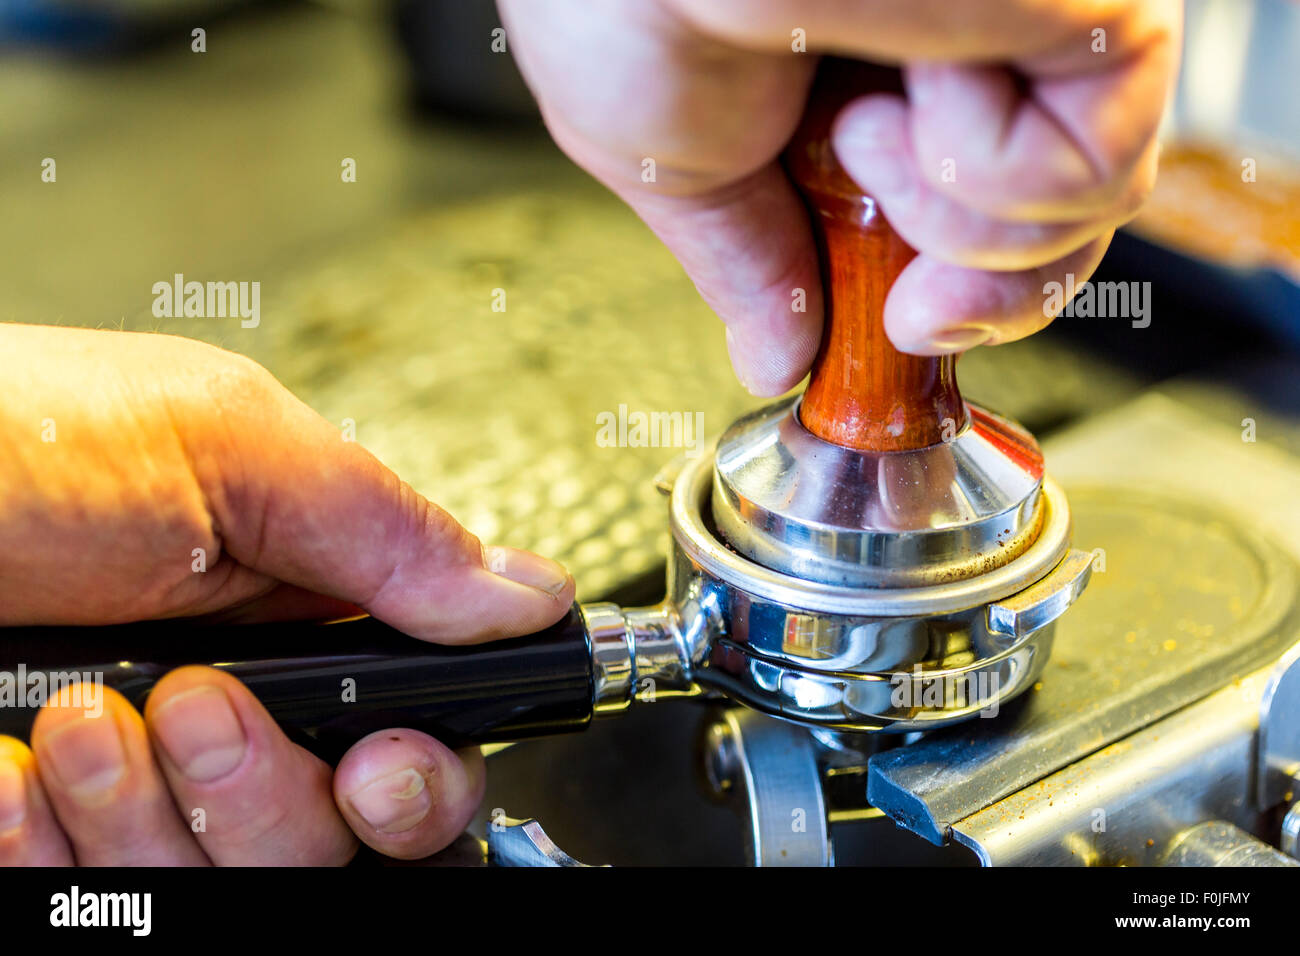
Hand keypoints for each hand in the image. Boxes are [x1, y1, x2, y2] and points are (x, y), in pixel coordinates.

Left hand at [0, 324, 574, 863]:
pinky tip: (4, 774)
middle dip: (268, 793)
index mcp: (304, 605)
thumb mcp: (223, 446)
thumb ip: (390, 528)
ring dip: (144, 808)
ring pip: (228, 878)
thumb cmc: (7, 436)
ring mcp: (138, 785)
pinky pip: (103, 900)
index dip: (417, 775)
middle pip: (335, 833)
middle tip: (195, 702)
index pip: (418, 730)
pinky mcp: (57, 842)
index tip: (381, 771)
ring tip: (70, 713)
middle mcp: (236, 705)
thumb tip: (527, 594)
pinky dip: (46, 848)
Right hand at [500, 0, 1180, 393]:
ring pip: (1093, 202)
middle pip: (1064, 216)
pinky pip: (1099, 169)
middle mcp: (970, 38)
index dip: (960, 290)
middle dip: (992, 301)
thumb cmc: (618, 0)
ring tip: (864, 133)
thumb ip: (754, 267)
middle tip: (914, 318)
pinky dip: (994, 177)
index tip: (905, 330)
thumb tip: (775, 357)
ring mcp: (1039, 17)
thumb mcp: (682, 175)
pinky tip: (920, 93)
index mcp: (877, 74)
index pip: (981, 207)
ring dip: (954, 221)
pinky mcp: (1096, 5)